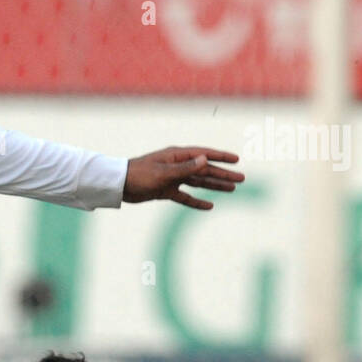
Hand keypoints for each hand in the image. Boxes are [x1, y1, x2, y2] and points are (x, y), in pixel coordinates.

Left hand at [123, 146, 243, 210]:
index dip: (221, 157)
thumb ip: (185, 168)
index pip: (204, 154)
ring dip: (215, 186)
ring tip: (232, 189)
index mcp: (177, 156)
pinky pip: (185, 197)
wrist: (119, 186)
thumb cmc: (139, 175)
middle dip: (223, 174)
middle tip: (242, 179)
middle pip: (205, 170)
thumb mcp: (163, 173)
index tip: (237, 160)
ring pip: (198, 183)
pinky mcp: (166, 191)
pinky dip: (196, 202)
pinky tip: (209, 206)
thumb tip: (205, 160)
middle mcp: (177, 166)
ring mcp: (172, 178)